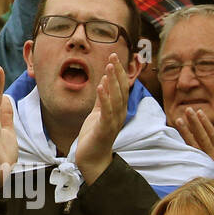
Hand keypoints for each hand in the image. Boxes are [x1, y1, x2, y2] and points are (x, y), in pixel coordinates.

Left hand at [74, 54, 130, 185]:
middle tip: (113, 55)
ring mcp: (113, 122)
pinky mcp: (105, 129)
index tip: (114, 56)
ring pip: (116, 98)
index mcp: (117, 110)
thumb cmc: (95, 136)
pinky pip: (106, 111)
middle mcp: (119, 114)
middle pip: (121, 89)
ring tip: (108, 66)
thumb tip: (104, 82)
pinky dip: (104, 98)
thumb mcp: (98, 114)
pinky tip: (101, 86)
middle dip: (117, 72)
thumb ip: (102, 100)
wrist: (92, 159)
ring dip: (112, 81)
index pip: (120, 87)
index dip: (118, 72)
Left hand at [174, 107, 213, 176]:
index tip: (200, 113)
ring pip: (196, 141)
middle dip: (196, 122)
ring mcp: (207, 161)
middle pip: (204, 135)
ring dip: (189, 128)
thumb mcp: (213, 171)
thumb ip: (206, 160)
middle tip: (189, 109)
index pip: (212, 135)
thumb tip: (193, 149)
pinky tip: (179, 130)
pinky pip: (191, 150)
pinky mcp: (200, 166)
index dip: (206, 124)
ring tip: (181, 117)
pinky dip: (186, 139)